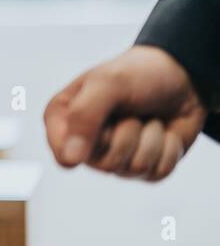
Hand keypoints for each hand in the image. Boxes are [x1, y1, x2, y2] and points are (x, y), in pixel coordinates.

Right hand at [44, 44, 208, 179]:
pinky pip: (157, 172)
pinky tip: (164, 131)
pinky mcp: (144, 167)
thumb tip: (70, 161)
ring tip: (148, 117)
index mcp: (63, 120)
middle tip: (131, 111)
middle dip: (127, 134)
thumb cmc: (138, 74)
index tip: (103, 115)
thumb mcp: (107, 83)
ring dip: (151, 138)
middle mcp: (85, 143)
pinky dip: (169, 149)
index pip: (65, 154)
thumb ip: (82, 116)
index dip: (89, 139)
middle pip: (105, 164)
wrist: (181, 75)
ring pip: (134, 168)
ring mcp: (115, 157)